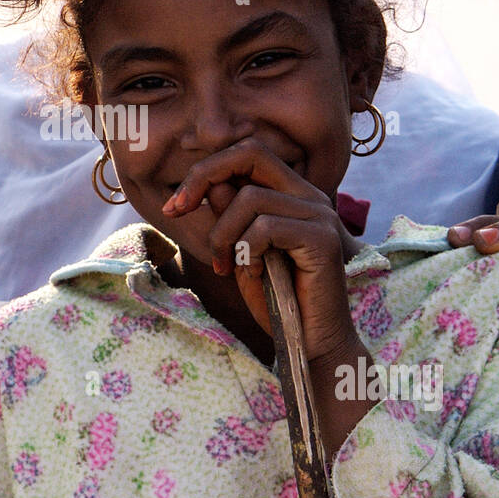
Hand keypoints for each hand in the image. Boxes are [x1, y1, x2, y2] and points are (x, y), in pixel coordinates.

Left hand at [162, 139, 355, 361]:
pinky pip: (265, 228)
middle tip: (177, 211)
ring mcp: (320, 215)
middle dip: (203, 178)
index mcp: (292, 194)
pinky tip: (255, 274)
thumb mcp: (240, 253)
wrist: (311, 344)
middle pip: (250, 154)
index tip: (176, 206)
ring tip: (229, 266)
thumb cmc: (276, 300)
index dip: (207, 169)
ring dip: (224, 234)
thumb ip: (230, 217)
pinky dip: (248, 251)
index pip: (248, 153)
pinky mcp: (322, 239)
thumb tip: (213, 184)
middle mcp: (310, 196)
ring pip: (250, 198)